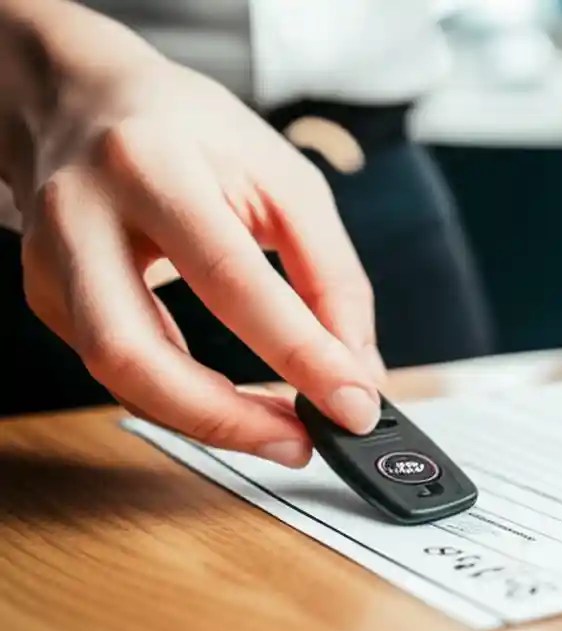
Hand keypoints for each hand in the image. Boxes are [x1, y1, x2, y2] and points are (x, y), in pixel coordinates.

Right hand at [3, 12, 384, 465]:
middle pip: (134, 351)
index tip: (354, 403)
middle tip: (302, 441)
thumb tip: (357, 369)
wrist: (84, 99)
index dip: (297, 353)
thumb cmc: (191, 132)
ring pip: (116, 375)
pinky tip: (234, 406)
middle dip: (227, 418)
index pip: (230, 279)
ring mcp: (49, 261)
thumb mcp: (286, 180)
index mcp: (150, 166)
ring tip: (281, 433)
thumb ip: (330, 276)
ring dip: (206, 422)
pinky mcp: (45, 296)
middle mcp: (80, 215)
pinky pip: (117, 370)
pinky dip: (181, 400)